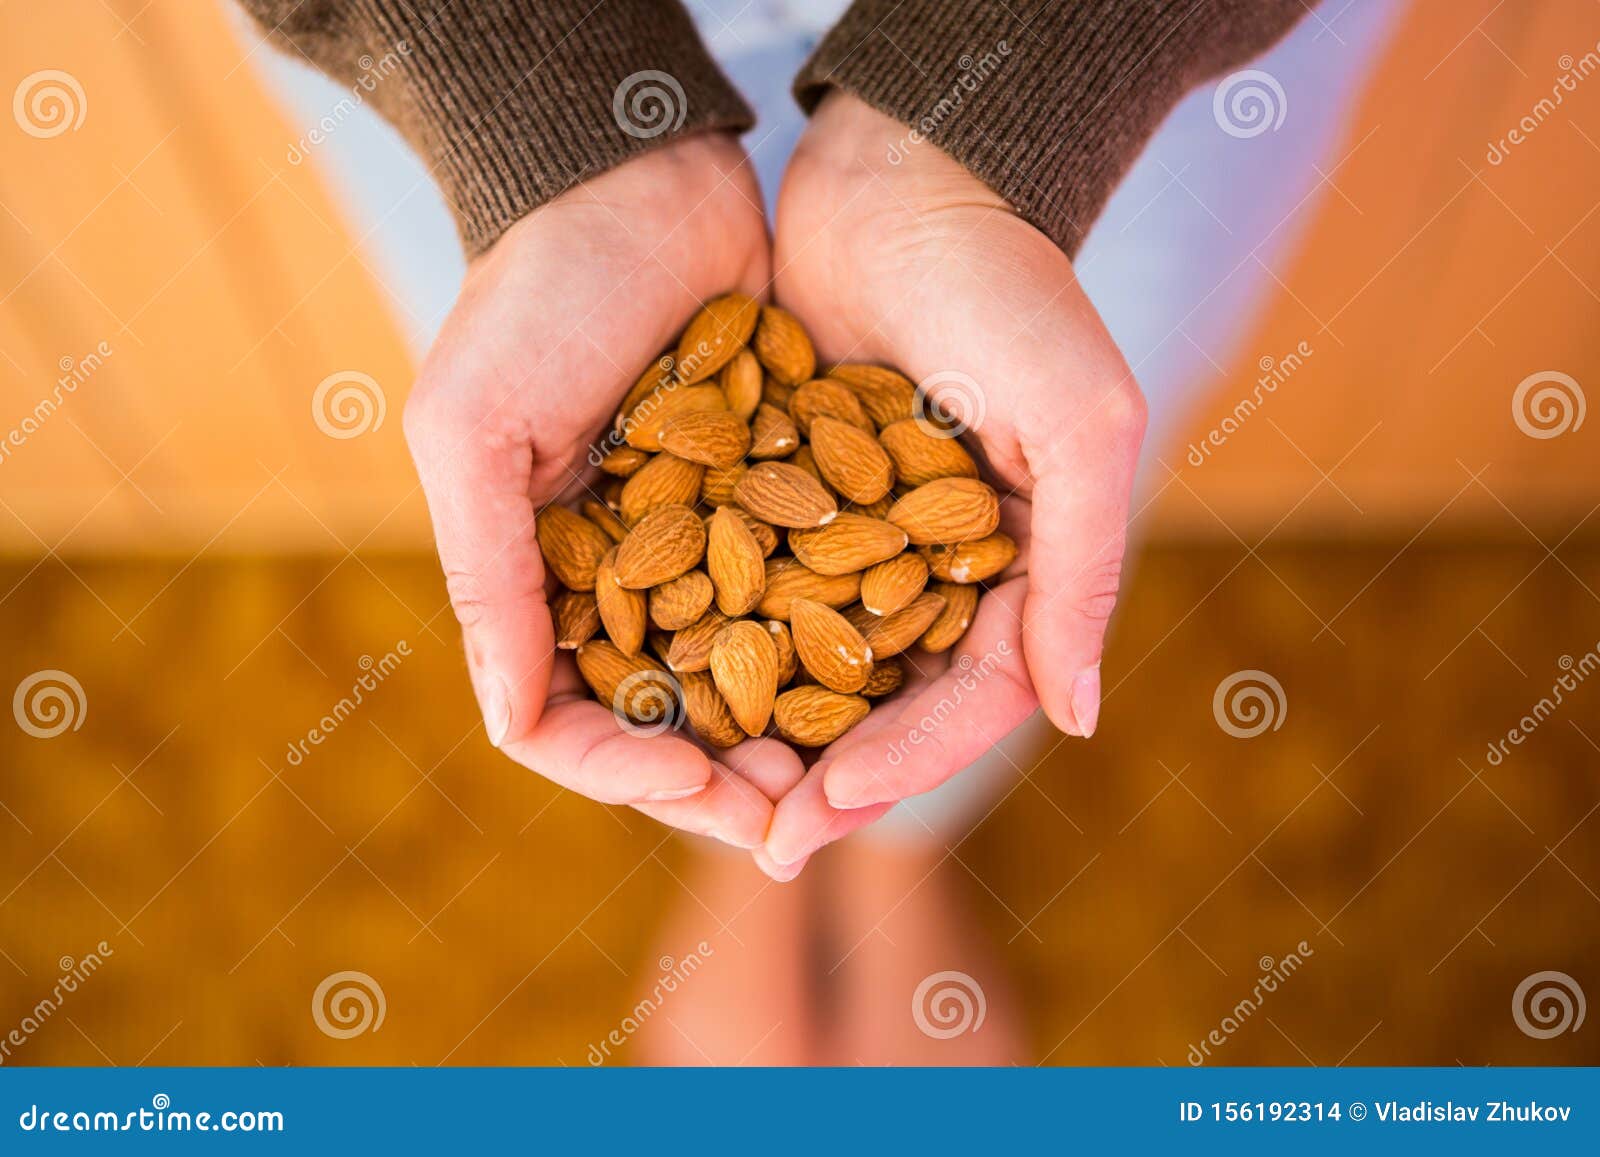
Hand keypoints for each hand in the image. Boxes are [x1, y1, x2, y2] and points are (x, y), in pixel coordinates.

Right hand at [404, 132, 799, 848]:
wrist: (639, 178)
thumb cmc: (536, 294)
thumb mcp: (475, 426)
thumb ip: (488, 574)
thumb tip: (509, 726)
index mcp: (535, 579)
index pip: (566, 724)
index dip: (624, 773)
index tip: (698, 784)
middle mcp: (616, 580)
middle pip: (666, 723)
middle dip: (724, 778)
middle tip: (795, 811)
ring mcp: (697, 546)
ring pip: (744, 678)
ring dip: (787, 731)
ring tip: (849, 763)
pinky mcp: (770, 501)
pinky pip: (803, 597)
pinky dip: (832, 643)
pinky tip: (886, 671)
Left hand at [760, 94, 1146, 872]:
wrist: (908, 178)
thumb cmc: (1012, 291)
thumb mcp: (1081, 422)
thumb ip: (1082, 571)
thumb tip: (1079, 718)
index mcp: (1016, 568)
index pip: (967, 699)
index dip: (903, 765)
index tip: (824, 815)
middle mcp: (936, 567)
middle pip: (883, 702)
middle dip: (824, 775)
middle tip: (756, 839)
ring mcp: (856, 535)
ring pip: (811, 663)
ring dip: (763, 729)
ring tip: (701, 788)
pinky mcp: (785, 494)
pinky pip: (751, 588)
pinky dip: (715, 640)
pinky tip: (660, 684)